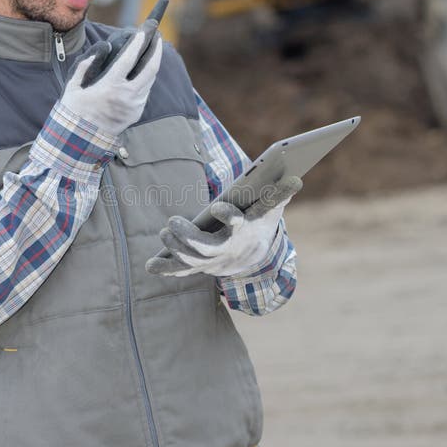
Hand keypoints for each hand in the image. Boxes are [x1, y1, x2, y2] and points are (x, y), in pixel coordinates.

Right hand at [62, 24, 162, 136]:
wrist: (81, 140)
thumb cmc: (74, 112)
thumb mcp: (73, 87)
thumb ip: (85, 67)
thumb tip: (99, 51)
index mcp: (110, 86)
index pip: (129, 59)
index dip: (138, 44)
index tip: (143, 32)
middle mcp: (126, 96)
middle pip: (150, 69)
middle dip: (156, 51)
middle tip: (157, 38)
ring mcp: (134, 106)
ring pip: (150, 81)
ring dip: (153, 65)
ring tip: (153, 51)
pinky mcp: (136, 114)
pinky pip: (145, 93)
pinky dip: (146, 80)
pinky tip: (144, 72)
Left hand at [146, 175, 301, 277]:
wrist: (256, 255)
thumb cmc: (260, 221)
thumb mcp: (271, 208)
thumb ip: (279, 194)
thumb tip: (296, 177)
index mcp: (244, 232)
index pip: (236, 224)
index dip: (228, 216)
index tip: (217, 206)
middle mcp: (229, 250)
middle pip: (206, 248)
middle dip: (187, 238)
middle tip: (172, 222)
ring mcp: (215, 262)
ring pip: (192, 260)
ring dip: (176, 248)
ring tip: (165, 231)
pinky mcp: (203, 266)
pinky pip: (183, 270)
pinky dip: (167, 269)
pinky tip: (150, 266)